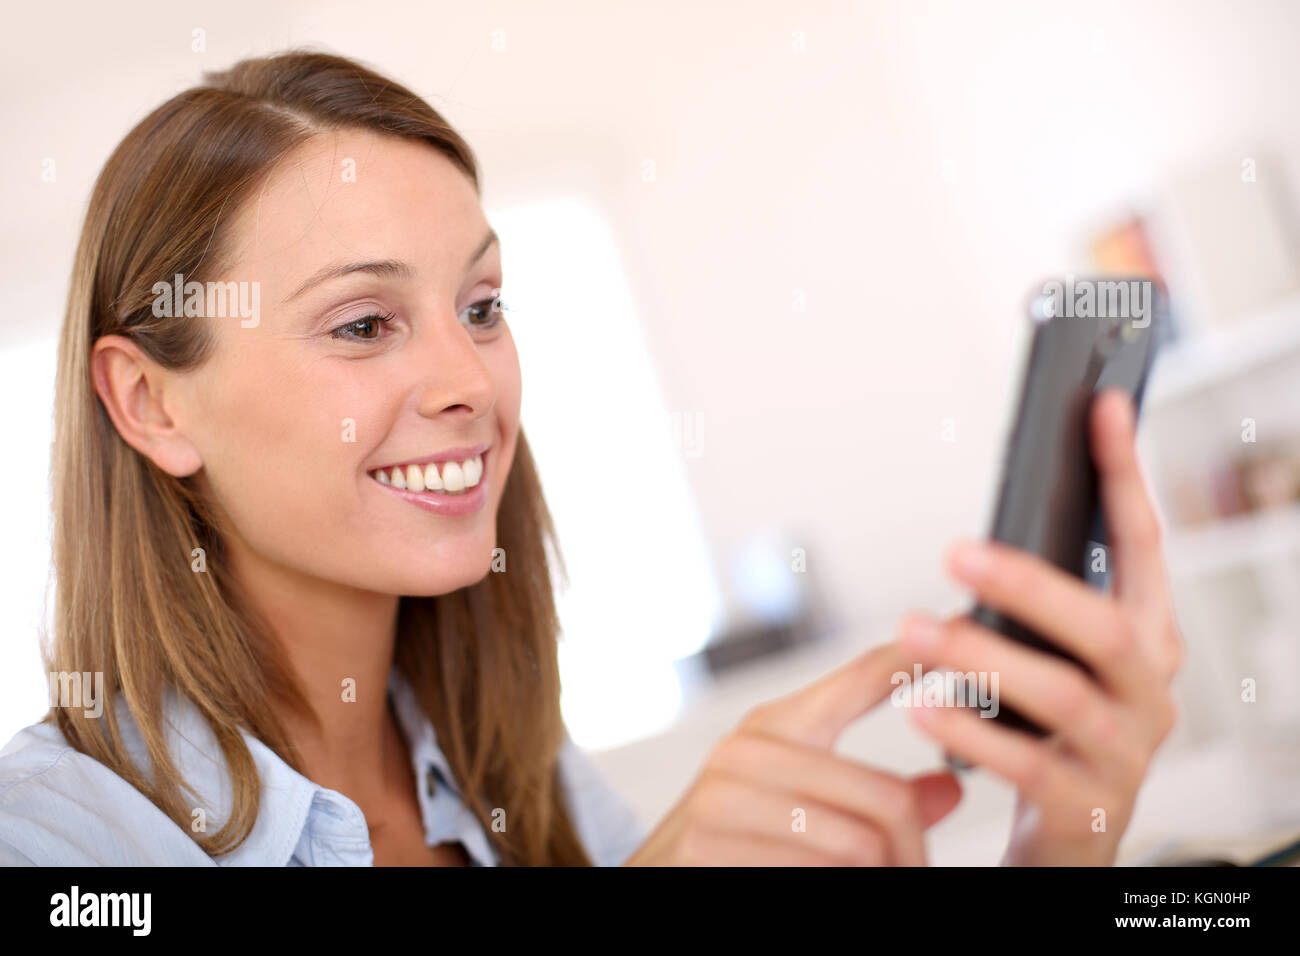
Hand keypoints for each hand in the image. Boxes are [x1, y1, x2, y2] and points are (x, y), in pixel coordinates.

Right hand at [623, 641, 962, 864]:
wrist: (655, 878)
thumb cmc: (741, 840)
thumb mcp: (804, 804)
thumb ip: (874, 794)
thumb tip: (951, 786)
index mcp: (776, 725)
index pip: (858, 680)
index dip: (912, 660)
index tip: (962, 633)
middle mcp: (747, 751)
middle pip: (884, 798)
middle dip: (912, 850)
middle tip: (918, 870)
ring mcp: (723, 798)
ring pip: (859, 846)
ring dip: (881, 876)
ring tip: (881, 878)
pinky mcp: (709, 845)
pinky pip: (819, 873)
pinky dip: (839, 889)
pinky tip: (831, 883)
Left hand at [899, 389, 1183, 865]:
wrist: (1063, 841)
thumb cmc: (1047, 732)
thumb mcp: (1053, 662)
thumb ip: (1036, 609)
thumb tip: (978, 539)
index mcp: (1145, 640)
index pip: (1144, 547)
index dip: (1123, 478)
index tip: (1102, 408)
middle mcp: (1150, 692)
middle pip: (1107, 628)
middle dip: (1032, 584)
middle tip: (956, 548)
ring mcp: (1124, 753)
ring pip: (1064, 696)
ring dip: (983, 657)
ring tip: (916, 630)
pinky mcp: (1086, 808)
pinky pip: (1028, 767)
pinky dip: (970, 733)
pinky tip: (922, 708)